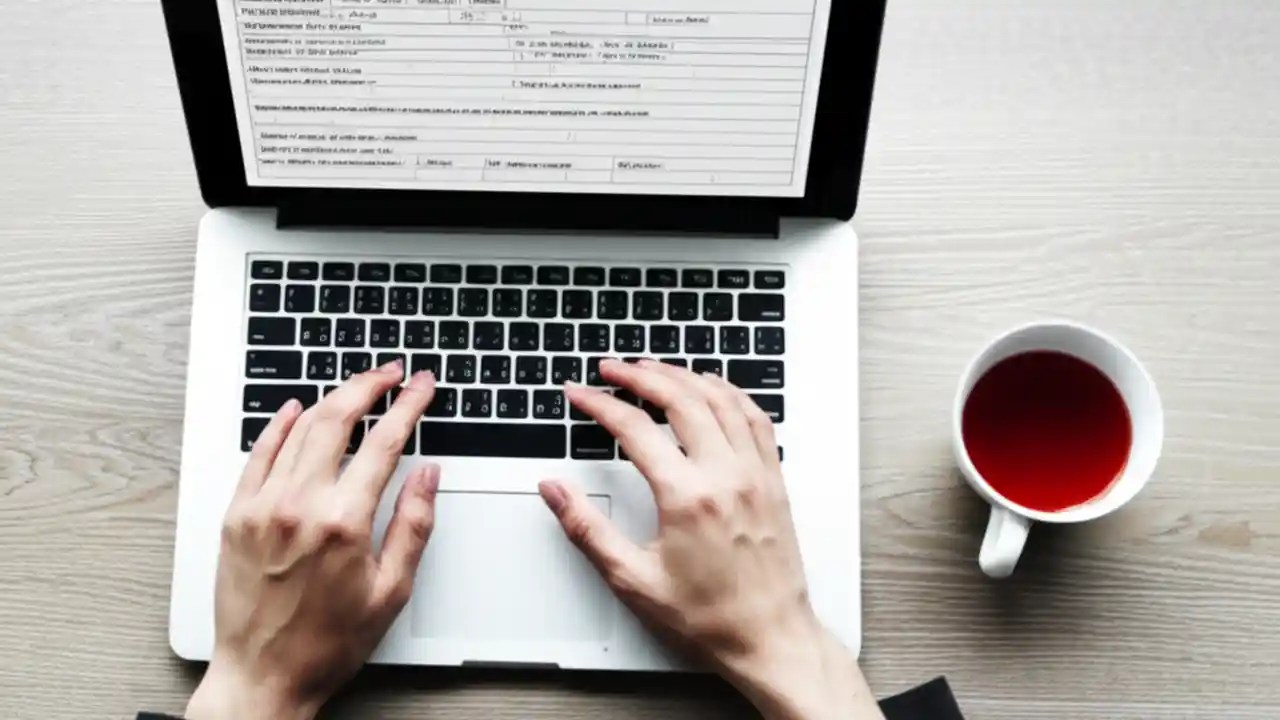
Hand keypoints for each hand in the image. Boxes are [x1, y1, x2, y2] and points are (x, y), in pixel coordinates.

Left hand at [186, 361, 438, 719]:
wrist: (262, 678)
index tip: (421, 386)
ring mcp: (261, 507)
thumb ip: (413, 524)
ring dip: (331, 399)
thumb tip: (427, 474)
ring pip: (298, 430)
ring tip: (355, 387)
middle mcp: (299, 506)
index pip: (384, 443)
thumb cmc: (327, 643)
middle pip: (337, 419)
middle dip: (368, 385)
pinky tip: (295, 410)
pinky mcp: (236, 516)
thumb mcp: (391, 589)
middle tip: (391, 372)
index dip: (408, 406)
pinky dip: (279, 425)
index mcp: (343, 523)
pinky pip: (258, 454)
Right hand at [541, 360, 882, 719]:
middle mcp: (726, 476)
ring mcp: (755, 474)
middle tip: (612, 368)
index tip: (580, 394)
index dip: (600, 405)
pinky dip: (730, 393)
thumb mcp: (633, 580)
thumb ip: (587, 528)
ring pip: (720, 400)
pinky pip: (755, 419)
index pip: (634, 428)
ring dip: (684, 375)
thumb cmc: (709, 618)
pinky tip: (714, 389)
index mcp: (687, 497)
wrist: (770, 640)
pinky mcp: (774, 481)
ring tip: (654, 368)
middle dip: (640, 375)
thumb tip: (554, 490)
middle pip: (680, 398)